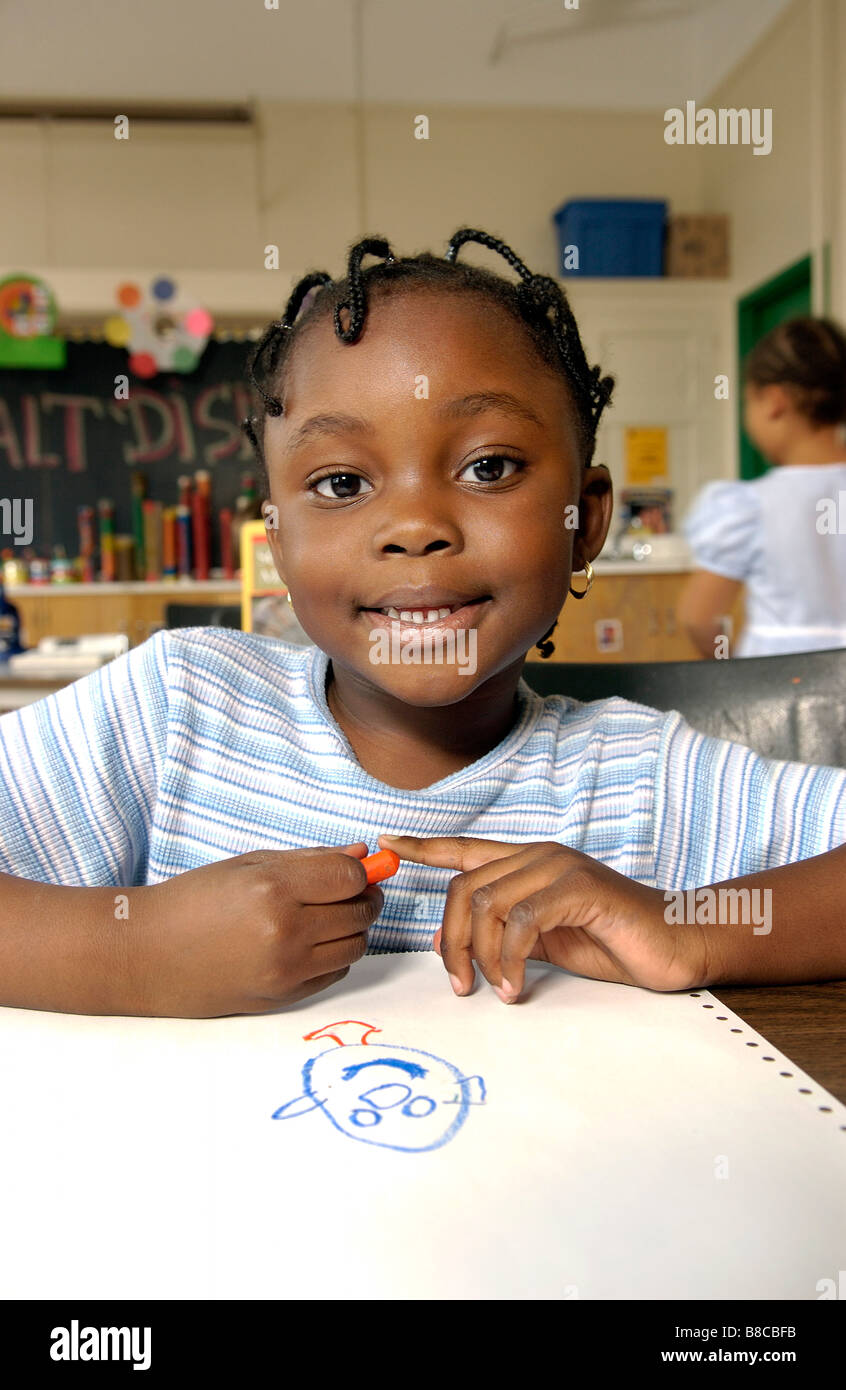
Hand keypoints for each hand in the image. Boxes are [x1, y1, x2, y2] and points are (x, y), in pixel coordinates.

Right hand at [131, 843, 380, 1016]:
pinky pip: (336, 972)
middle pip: (360, 912)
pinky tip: (309, 942)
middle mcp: (285, 932)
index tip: (350, 870)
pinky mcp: (283, 997)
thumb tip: (361, 854)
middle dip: (362, 897)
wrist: (146, 955)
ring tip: (326, 916)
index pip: (350, 877)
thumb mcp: (247, 865)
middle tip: (345, 891)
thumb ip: (308, 860)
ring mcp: (285, 970)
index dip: (358, 870)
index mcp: (273, 889)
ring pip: (356, 945)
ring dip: (352, 928)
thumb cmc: (193, 901)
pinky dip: (334, 954)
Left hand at [378, 835, 706, 1001]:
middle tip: (462, 986)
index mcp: (529, 863)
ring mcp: (560, 868)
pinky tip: (519, 987)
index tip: (388, 843)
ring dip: (484, 957)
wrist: (674, 943)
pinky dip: (512, 959)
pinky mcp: (580, 888)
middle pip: (465, 888)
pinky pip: (523, 921)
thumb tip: (447, 939)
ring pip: (488, 904)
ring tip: (499, 990)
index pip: (465, 849)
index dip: (425, 847)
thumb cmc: (612, 942)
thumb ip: (500, 935)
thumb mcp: (544, 942)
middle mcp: (539, 856)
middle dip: (454, 943)